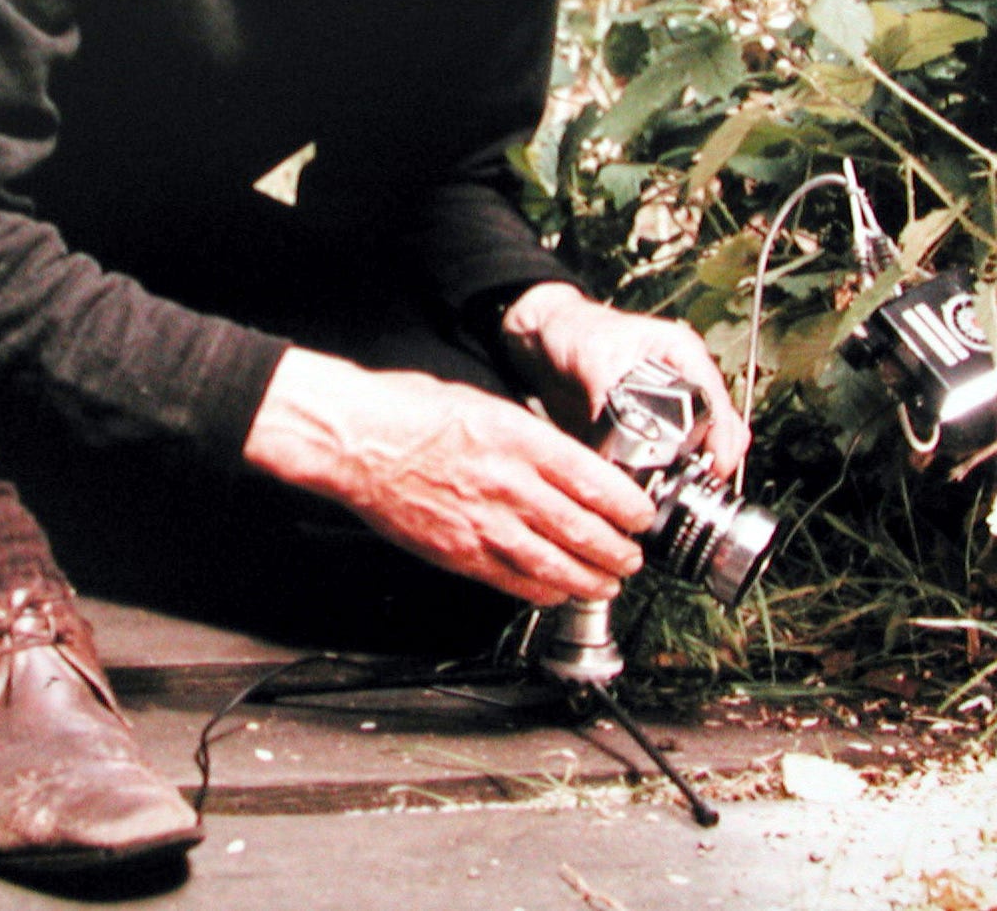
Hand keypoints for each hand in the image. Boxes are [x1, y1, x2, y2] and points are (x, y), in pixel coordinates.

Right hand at [242, 348, 655, 605]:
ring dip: (590, 578)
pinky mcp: (458, 552)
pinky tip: (559, 593)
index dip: (627, 506)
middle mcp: (508, 484)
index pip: (593, 480)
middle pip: (583, 528)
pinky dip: (543, 591)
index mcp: (519, 439)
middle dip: (618, 550)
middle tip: (633, 556)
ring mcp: (484, 523)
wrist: (355, 439)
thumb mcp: (484, 404)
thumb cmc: (409, 412)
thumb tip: (564, 463)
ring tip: (609, 583)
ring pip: (555, 563)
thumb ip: (528, 437)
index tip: (641, 515)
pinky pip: (513, 581)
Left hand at [497, 282, 749, 481]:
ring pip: (693, 453)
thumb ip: (609, 388)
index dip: (719, 438)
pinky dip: (654, 479)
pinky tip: (639, 489)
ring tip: (661, 491)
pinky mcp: (643, 434)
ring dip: (680, 474)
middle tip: (682, 485)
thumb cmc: (574, 330)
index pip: (718, 403)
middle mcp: (682, 385)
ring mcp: (665, 411)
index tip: (711, 467)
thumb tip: (619, 424)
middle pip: (716, 433)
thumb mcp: (593, 353)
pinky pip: (659, 464)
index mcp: (683, 356)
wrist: (543, 343)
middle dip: (705, 463)